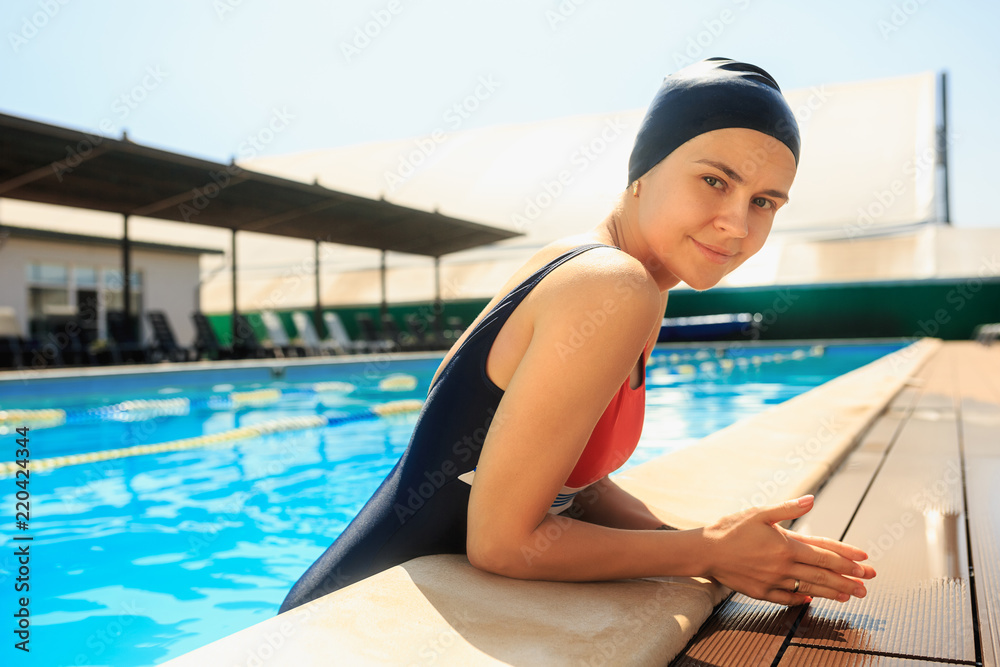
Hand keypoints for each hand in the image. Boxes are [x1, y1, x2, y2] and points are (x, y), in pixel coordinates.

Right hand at [702, 495, 875, 605]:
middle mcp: (783, 566)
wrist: (705, 550)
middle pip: (823, 574)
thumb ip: (787, 509)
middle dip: (848, 579)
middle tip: (867, 584)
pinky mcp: (761, 592)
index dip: (846, 557)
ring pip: (809, 589)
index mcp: (786, 545)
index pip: (824, 553)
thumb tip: (811, 500)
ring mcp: (773, 582)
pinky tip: (812, 600)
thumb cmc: (731, 528)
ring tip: (850, 596)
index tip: (864, 561)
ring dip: (833, 592)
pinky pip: (787, 599)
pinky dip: (801, 600)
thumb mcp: (759, 513)